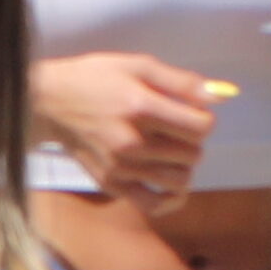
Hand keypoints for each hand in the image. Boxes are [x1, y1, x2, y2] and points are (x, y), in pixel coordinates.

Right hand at [27, 53, 218, 210]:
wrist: (49, 102)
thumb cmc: (94, 78)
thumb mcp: (137, 65)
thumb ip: (181, 81)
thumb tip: (220, 96)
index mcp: (140, 107)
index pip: (200, 126)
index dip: (204, 118)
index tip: (191, 112)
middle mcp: (132, 142)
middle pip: (193, 154)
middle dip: (193, 141)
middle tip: (176, 129)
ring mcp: (121, 167)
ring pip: (180, 180)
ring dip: (184, 166)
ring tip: (171, 151)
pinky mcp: (112, 184)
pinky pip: (155, 204)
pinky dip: (171, 198)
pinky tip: (170, 183)